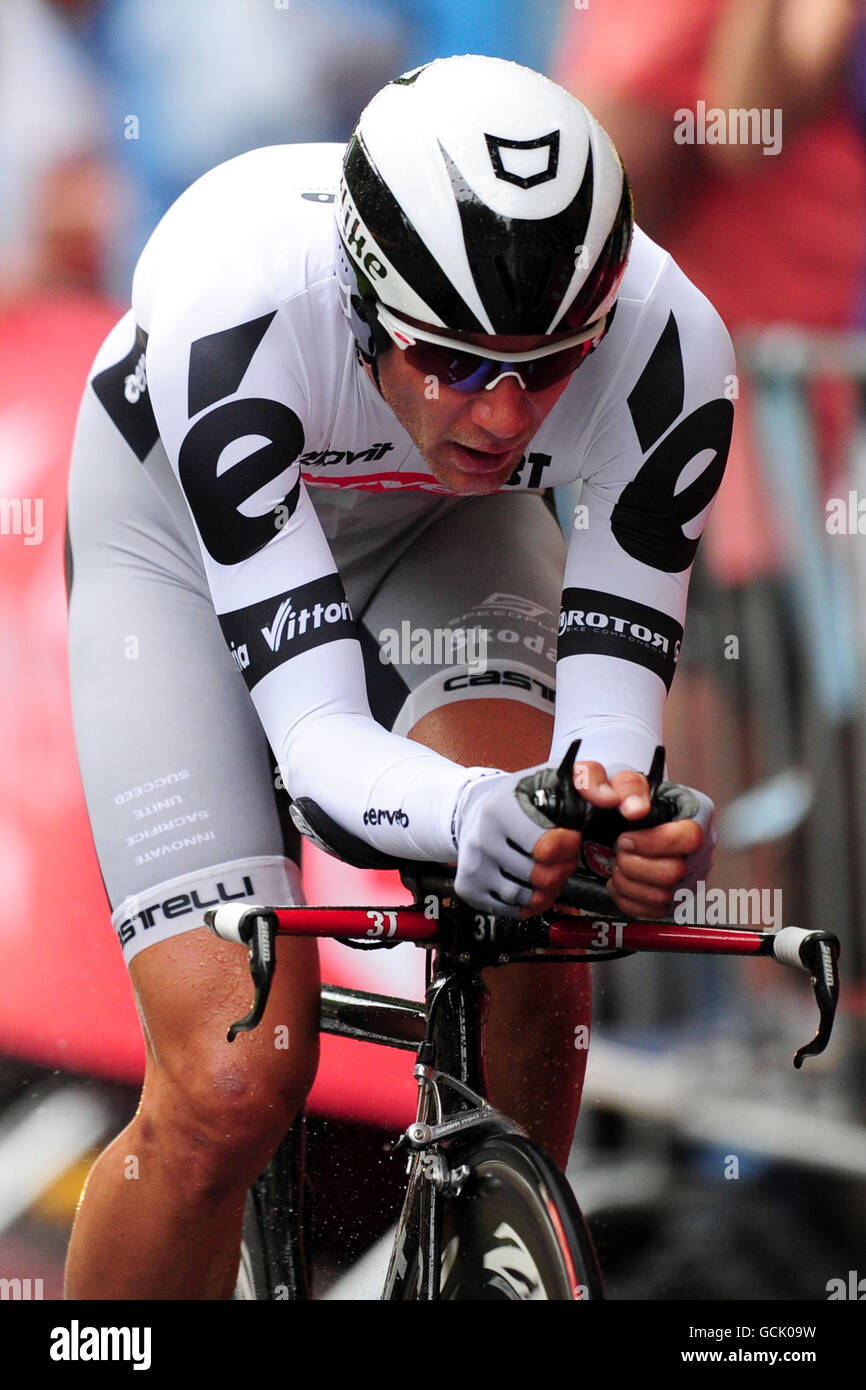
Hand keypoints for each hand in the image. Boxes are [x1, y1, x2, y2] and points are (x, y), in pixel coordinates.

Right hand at [453, 767, 582, 916]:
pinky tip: (534, 885)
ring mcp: (474, 865)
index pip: (545, 847)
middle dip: (560, 869)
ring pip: (525, 897)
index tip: (570, 837)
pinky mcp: (470, 887)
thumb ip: (589, 778)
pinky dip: (529, 903)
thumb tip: (609, 798)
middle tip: (563, 858)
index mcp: (502, 810)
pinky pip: (511, 910)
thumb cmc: (522, 796)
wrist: (477, 808)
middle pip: (539, 876)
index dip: (568, 846)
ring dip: (547, 889)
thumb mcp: (555, 775)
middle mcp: (482, 839)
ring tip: (550, 870)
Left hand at [575, 763, 715, 916]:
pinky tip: (621, 881)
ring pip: (664, 897)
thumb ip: (623, 785)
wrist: (623, 817)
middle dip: (635, 866)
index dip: (653, 843)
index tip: (626, 838)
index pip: (691, 837)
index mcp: (698, 812)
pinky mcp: (680, 897)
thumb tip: (634, 809)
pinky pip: (656, 912)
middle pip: (674, 872)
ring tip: (617, 866)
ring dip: (629, 884)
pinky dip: (630, 900)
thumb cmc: (626, 796)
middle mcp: (703, 847)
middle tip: (618, 852)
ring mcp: (693, 875)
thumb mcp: (618, 778)